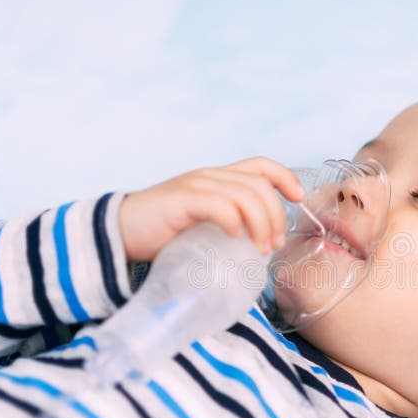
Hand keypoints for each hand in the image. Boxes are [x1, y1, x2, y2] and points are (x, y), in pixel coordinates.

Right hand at [119, 156, 305, 260]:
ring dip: (261, 223)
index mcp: (218, 179)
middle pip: (259, 184)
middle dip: (275, 215)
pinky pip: (219, 205)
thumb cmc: (162, 236)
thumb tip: (261, 251)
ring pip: (245, 194)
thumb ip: (227, 227)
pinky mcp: (181, 200)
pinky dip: (233, 222)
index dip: (286, 178)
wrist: (117, 234)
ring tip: (260, 249)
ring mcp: (195, 185)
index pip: (261, 165)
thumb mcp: (203, 227)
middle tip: (274, 246)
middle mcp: (209, 176)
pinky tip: (234, 239)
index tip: (300, 199)